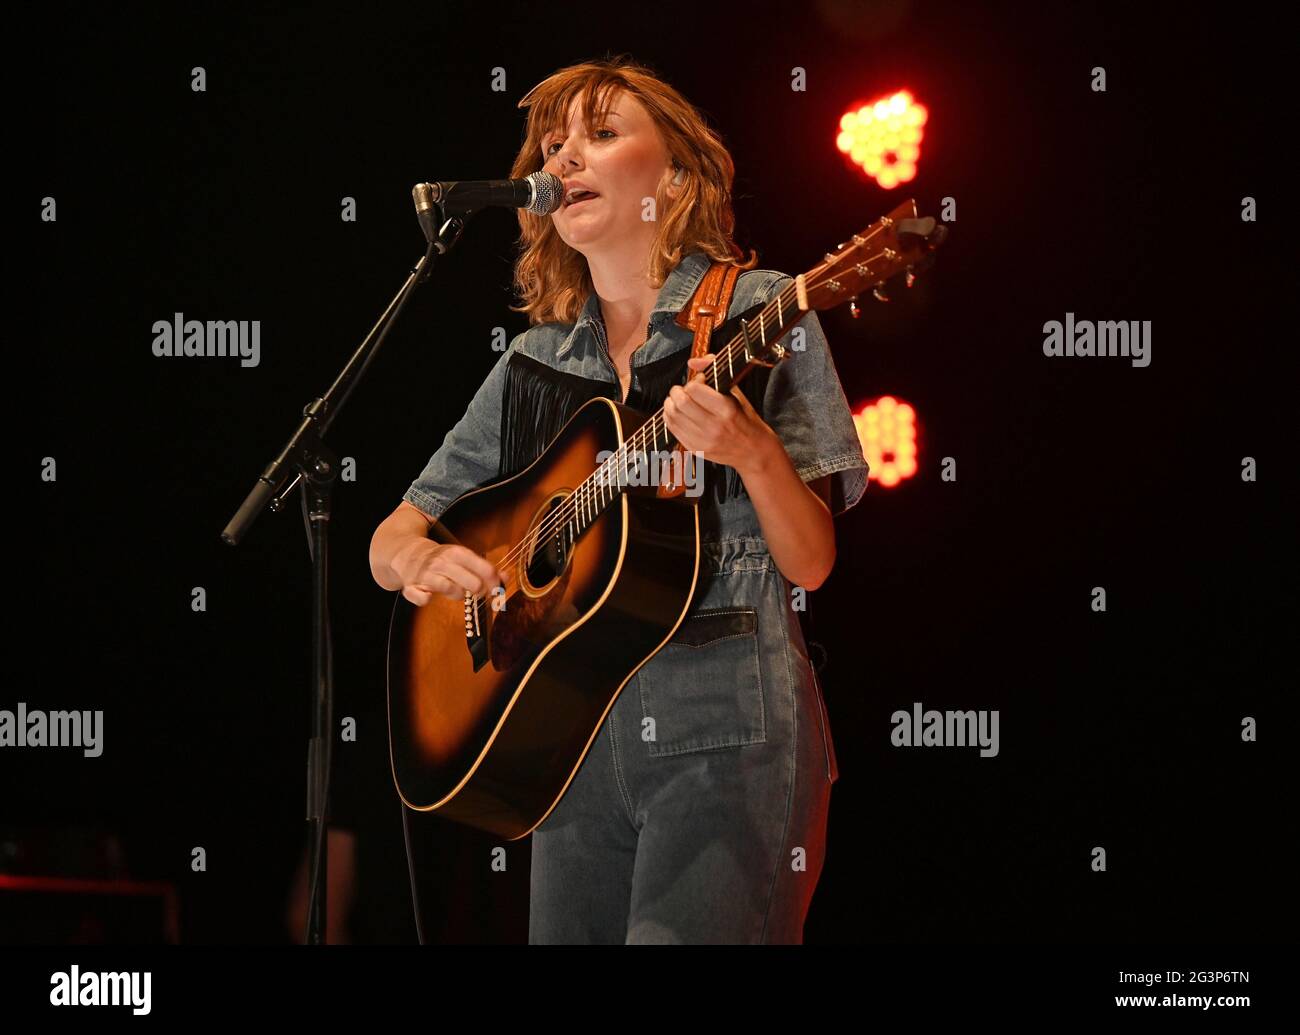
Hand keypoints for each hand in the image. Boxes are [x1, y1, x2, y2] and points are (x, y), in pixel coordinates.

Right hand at [392, 539, 506, 606]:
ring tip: (454, 589)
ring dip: (457, 595)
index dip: (495, 583)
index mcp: (457, 553)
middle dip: (479, 591)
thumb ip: (485, 568)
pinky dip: (426, 599)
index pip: (486, 569)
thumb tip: (506, 578)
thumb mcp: (463, 557)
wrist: (407, 552)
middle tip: (475, 590)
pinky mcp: (412, 586)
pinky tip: (428, 594)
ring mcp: (426, 574)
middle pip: (474, 584)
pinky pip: (422, 599)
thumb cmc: (441, 558)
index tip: (496, 589)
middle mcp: (443, 562)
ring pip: (452, 591)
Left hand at [663, 354, 777, 474]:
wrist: (754, 452)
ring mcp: (703, 440)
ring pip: (673, 416)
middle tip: (683, 390)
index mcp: (726, 410)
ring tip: (678, 400)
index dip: (693, 381)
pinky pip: (673, 430)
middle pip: (681, 403)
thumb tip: (694, 362)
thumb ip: (716, 372)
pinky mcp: (696, 450)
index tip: (699, 381)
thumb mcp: (738, 394)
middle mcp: (714, 427)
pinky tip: (677, 413)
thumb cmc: (747, 421)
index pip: (695, 389)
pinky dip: (670, 417)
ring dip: (671, 403)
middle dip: (677, 391)